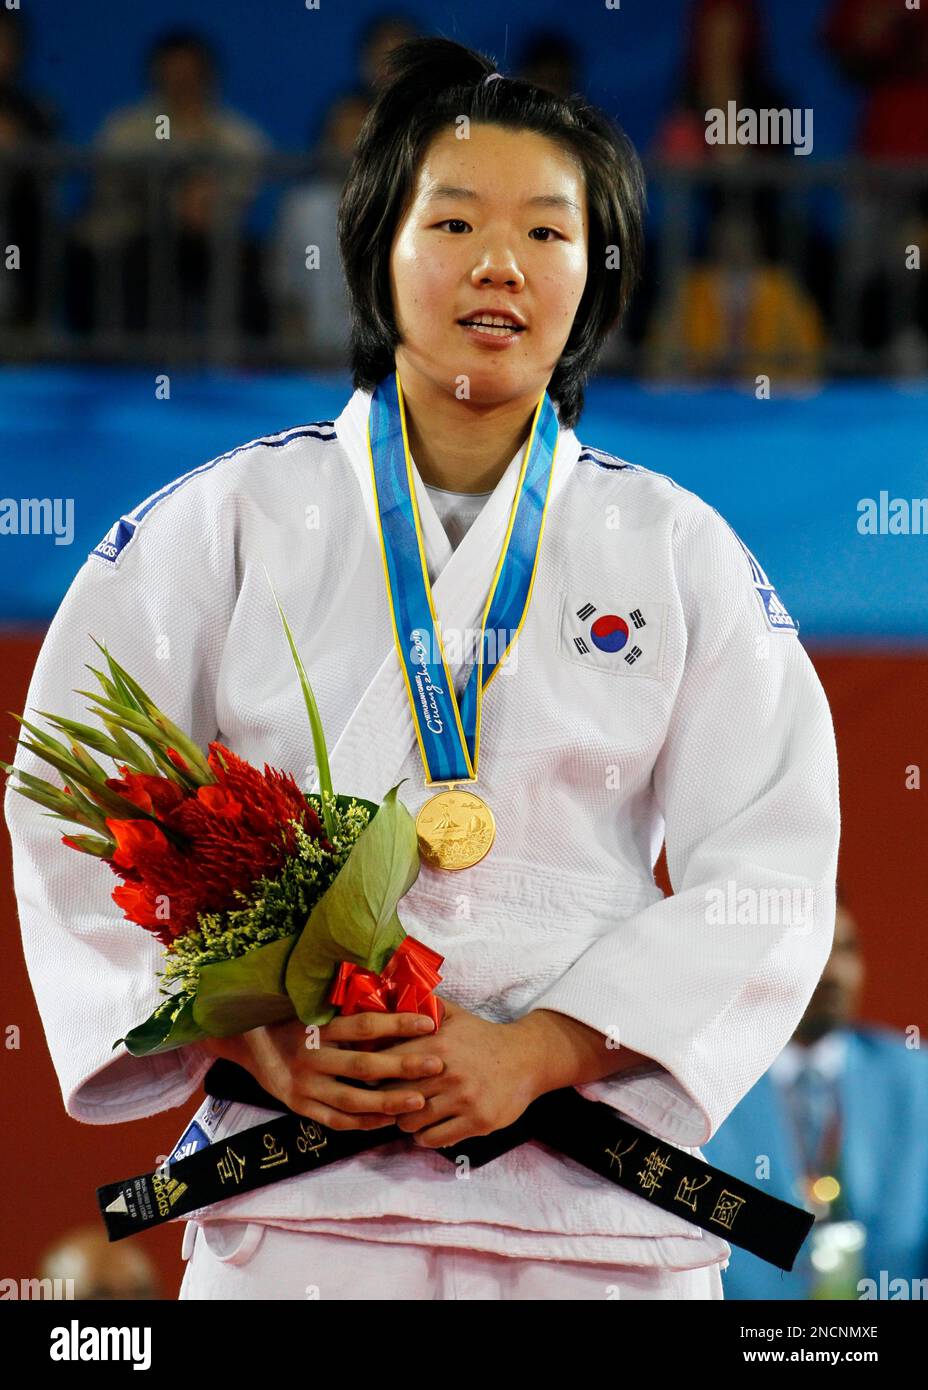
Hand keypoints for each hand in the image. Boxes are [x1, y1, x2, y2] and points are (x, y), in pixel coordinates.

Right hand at [206, 1011, 445, 1130]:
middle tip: (436, 1065)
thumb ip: (345, 1004)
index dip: (398, 1023)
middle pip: (364, 1065)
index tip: (429, 1022)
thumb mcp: (311, 1004)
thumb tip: (391, 984)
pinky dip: (362, 1122)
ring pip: (352, 1099)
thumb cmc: (288, 1016)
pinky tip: (386, 1121)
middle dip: (403, 1066)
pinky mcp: (298, 1106)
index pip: (364, 1024)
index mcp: (317, 1026)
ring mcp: (303, 1085)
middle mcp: (310, 1056)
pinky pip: (335, 1120)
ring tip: (419, 1102)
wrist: (243, 1041)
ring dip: (388, 1102)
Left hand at [374, 997, 545, 1148]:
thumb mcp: (455, 1015)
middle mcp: (449, 1073)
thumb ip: (424, 1007)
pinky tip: (427, 1129)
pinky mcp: (478, 1122)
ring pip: (413, 1121)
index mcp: (438, 1044)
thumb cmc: (483, 1037)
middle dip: (388, 1100)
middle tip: (389, 1101)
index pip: (389, 1064)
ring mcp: (464, 1100)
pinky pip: (435, 1138)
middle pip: (396, 1096)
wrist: (526, 1058)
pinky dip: (425, 1137)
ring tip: (408, 1116)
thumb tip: (392, 996)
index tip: (377, 1077)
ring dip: (406, 1122)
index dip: (377, 1072)